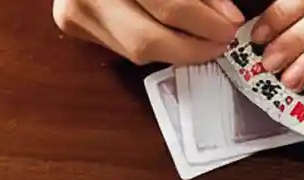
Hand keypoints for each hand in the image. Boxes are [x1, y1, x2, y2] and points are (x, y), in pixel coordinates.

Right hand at [53, 0, 245, 64]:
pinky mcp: (71, 24)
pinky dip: (154, 42)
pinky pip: (123, 46)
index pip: (166, 5)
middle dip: (192, 48)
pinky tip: (173, 33)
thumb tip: (224, 15)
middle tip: (222, 41)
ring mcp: (74, 13)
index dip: (203, 20)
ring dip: (176, 49)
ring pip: (135, 50)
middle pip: (146, 40)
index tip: (231, 24)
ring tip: (203, 39)